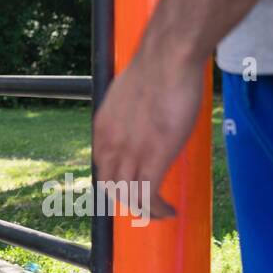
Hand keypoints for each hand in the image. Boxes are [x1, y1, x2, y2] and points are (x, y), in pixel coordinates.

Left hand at [91, 35, 206, 220]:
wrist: (166, 59)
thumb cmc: (155, 70)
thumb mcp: (128, 96)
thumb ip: (128, 114)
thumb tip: (139, 119)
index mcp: (102, 129)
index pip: (102, 167)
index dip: (116, 182)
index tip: (131, 186)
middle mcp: (110, 144)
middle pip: (111, 187)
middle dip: (128, 200)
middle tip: (146, 205)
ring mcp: (130, 152)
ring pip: (129, 196)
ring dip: (144, 210)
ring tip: (159, 212)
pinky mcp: (154, 157)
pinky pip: (148, 195)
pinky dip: (157, 209)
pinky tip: (169, 211)